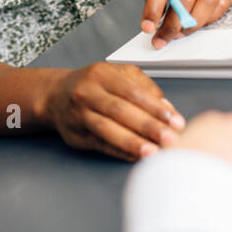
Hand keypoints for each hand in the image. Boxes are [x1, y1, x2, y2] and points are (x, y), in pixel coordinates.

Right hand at [44, 62, 184, 161]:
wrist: (56, 95)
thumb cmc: (93, 85)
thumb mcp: (118, 74)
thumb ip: (144, 87)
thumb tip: (166, 108)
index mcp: (101, 74)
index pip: (133, 92)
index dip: (155, 108)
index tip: (176, 121)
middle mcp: (87, 93)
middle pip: (120, 111)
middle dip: (148, 127)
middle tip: (170, 139)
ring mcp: (78, 115)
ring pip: (107, 130)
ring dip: (132, 143)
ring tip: (153, 153)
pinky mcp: (76, 135)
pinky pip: (100, 145)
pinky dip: (120, 152)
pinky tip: (136, 157)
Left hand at [142, 0, 231, 48]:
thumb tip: (155, 21)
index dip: (153, 9)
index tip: (148, 27)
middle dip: (173, 24)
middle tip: (163, 38)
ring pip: (207, 3)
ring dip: (192, 25)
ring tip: (180, 33)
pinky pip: (221, 6)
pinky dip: (207, 20)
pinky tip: (197, 22)